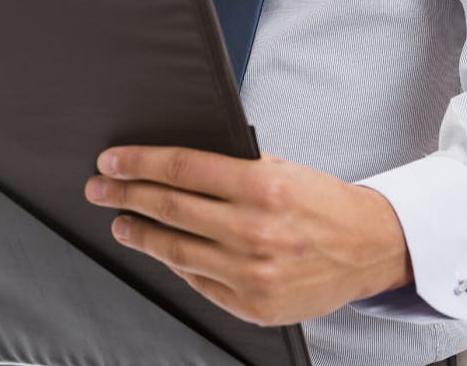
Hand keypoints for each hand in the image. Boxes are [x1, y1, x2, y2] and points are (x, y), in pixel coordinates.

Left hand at [84, 145, 411, 326]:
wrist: (367, 247)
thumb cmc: (321, 201)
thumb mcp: (282, 168)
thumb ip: (233, 167)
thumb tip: (176, 163)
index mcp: (262, 185)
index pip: (183, 168)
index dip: (140, 162)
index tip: (112, 161)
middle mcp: (254, 230)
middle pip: (170, 207)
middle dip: (125, 194)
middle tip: (99, 187)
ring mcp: (251, 272)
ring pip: (175, 249)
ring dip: (138, 233)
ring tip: (120, 221)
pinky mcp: (253, 305)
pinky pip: (197, 281)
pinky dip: (173, 263)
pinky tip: (159, 249)